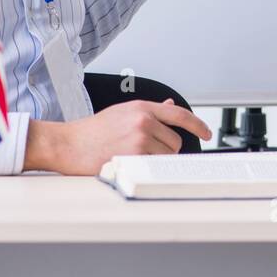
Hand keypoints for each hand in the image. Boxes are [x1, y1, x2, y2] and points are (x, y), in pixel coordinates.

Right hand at [25, 98, 211, 174]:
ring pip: (166, 157)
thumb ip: (148, 111)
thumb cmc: (92, 131)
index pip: (180, 115)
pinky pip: (154, 167)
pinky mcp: (133, 157)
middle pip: (176, 141)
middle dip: (165, 150)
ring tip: (131, 156)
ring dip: (155, 161)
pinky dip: (146, 169)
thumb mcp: (122, 112)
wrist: (68, 144)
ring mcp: (139, 139)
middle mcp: (143, 121)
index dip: (198, 125)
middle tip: (143, 151)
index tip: (207, 132)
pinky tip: (129, 164)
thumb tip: (170, 106)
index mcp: (141, 107)